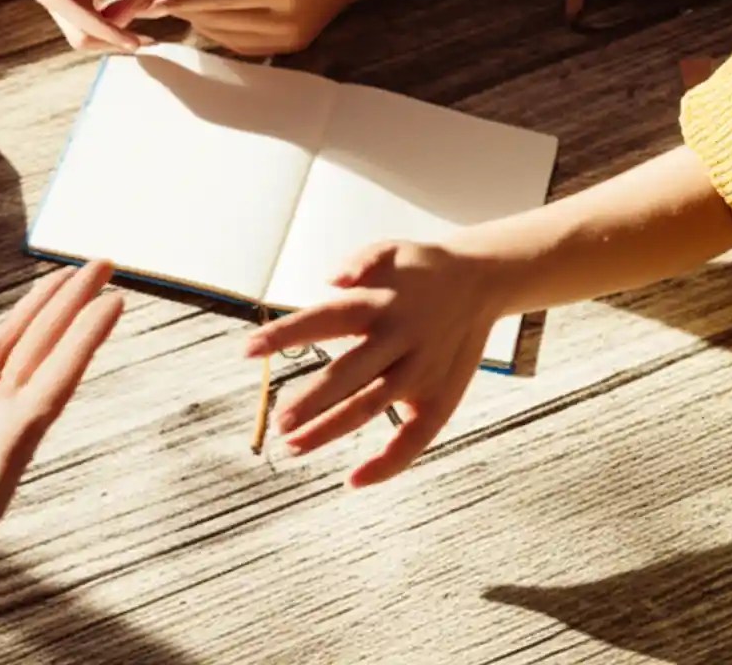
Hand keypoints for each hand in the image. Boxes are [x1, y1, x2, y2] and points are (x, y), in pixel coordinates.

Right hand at [0, 261, 122, 586]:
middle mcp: (3, 418)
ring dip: (44, 312)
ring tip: (70, 276)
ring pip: (16, 348)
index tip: (112, 301)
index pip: (59, 375)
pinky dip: (0, 335)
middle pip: (45, 348)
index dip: (86, 337)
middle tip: (103, 263)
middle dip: (74, 305)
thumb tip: (30, 416)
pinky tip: (17, 317)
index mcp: (17, 437)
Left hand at [138, 0, 378, 55]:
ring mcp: (294, 38)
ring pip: (232, 38)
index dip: (189, 0)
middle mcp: (292, 20)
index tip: (158, 2)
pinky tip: (208, 18)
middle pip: (225, 21)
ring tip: (180, 9)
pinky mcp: (294, 46)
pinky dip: (222, 33)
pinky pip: (247, 46)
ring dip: (203, 24)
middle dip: (189, 13)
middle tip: (159, 5)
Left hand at [245, 242, 499, 486]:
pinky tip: (353, 481)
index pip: (324, 320)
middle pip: (347, 375)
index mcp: (380, 305)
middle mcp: (400, 341)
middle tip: (276, 422)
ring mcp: (421, 372)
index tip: (247, 351)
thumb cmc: (422, 270)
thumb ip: (360, 261)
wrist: (484, 281)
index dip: (285, 335)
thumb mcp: (392, 250)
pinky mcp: (440, 398)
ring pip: (371, 407)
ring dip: (330, 430)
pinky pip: (415, 439)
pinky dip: (388, 464)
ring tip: (292, 448)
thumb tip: (331, 281)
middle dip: (309, 401)